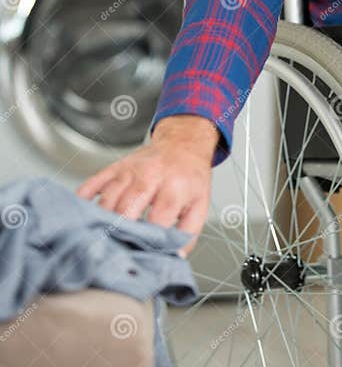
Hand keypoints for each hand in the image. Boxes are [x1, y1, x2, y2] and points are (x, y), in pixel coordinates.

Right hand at [75, 115, 219, 255]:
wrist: (182, 144)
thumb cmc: (189, 178)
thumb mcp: (200, 205)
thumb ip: (187, 234)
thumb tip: (173, 258)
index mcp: (173, 188)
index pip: (157, 220)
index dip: (147, 242)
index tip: (138, 259)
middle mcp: (150, 176)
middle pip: (126, 208)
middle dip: (117, 233)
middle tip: (110, 256)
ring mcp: (130, 170)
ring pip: (108, 198)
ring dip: (100, 222)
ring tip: (96, 243)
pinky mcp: (115, 166)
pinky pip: (93, 182)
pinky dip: (83, 199)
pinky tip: (81, 216)